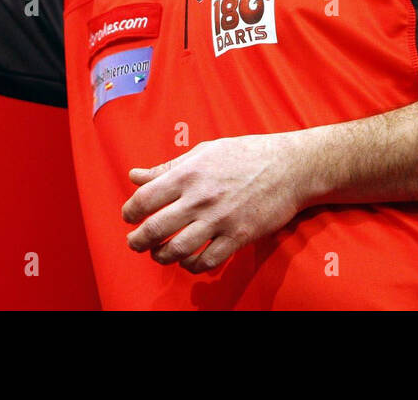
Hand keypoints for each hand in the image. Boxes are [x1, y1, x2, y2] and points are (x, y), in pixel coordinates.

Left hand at [122, 132, 311, 273]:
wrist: (288, 167)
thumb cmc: (244, 155)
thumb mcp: (203, 152)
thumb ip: (167, 168)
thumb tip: (134, 176)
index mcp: (188, 174)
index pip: (145, 199)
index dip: (130, 212)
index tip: (129, 217)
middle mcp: (200, 198)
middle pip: (156, 229)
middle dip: (138, 241)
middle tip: (135, 243)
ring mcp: (219, 220)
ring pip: (178, 250)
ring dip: (162, 257)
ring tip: (159, 253)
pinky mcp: (239, 236)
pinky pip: (207, 261)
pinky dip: (192, 266)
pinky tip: (188, 260)